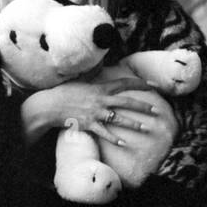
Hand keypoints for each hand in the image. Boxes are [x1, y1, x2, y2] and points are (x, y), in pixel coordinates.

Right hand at [26, 78, 161, 147]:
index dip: (139, 84)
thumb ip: (94, 74)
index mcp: (101, 88)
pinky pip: (104, 133)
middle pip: (127, 102)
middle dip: (143, 106)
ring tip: (146, 128)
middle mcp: (101, 100)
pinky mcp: (89, 125)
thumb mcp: (82, 80)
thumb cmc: (66, 92)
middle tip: (156, 110)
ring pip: (119, 119)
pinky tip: (124, 143)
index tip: (152, 86)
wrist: (51, 105)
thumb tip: (102, 62)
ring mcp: (96, 113)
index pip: (124, 83)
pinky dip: (114, 139)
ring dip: (133, 124)